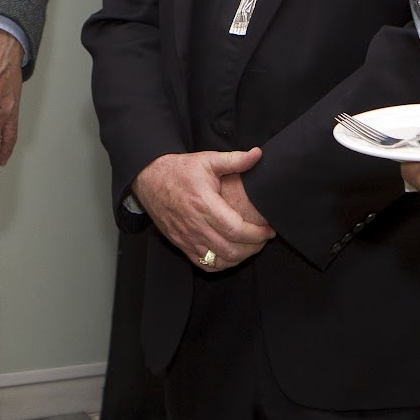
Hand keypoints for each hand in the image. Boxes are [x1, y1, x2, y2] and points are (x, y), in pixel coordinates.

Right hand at [133, 149, 276, 271]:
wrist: (150, 179)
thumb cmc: (179, 170)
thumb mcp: (207, 160)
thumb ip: (235, 160)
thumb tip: (257, 154)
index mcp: (204, 204)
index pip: (235, 229)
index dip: (256, 234)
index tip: (268, 230)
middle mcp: (195, 225)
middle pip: (230, 249)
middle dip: (253, 248)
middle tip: (264, 238)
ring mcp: (187, 237)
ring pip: (219, 260)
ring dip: (240, 257)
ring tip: (251, 246)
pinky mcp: (181, 244)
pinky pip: (204, 264)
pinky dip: (222, 264)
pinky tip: (231, 254)